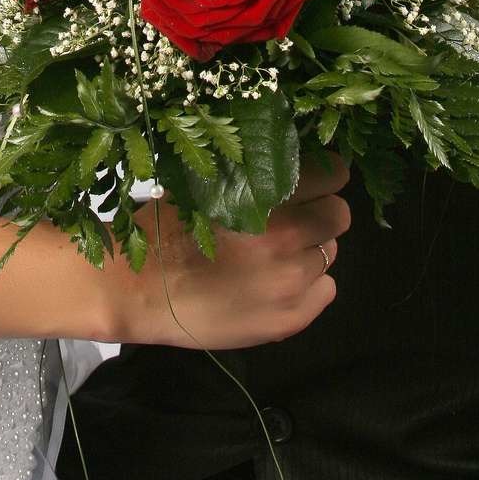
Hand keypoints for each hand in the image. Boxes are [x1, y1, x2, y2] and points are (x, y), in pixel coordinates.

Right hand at [119, 153, 349, 349]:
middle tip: (294, 219)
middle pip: (339, 216)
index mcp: (266, 197)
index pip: (332, 174)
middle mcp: (288, 238)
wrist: (140, 288)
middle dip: (320, 213)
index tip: (311, 181)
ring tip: (275, 255)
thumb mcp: (208, 185)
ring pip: (330, 254)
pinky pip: (325, 290)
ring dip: (309, 250)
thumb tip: (291, 160)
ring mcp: (292, 283)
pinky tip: (276, 283)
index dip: (323, 176)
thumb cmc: (167, 227)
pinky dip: (308, 284)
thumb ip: (253, 175)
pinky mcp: (291, 319)